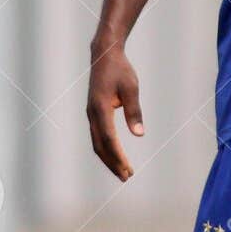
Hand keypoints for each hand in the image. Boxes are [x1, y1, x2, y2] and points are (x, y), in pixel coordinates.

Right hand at [87, 45, 143, 182]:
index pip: (110, 139)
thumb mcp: (131, 88)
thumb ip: (134, 111)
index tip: (129, 169)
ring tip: (122, 171)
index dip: (119, 156)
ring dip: (109, 158)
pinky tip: (115, 156)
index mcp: (100, 107)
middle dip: (113, 163)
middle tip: (127, 177)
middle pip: (100, 146)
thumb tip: (139, 134)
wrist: (104, 55)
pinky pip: (98, 136)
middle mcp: (92, 113)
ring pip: (97, 142)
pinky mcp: (94, 112)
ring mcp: (91, 113)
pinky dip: (106, 149)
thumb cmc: (120, 70)